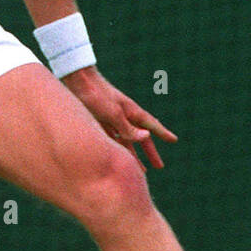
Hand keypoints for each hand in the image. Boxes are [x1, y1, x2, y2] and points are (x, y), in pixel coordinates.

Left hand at [62, 67, 177, 168]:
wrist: (76, 80)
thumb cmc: (96, 95)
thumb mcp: (113, 113)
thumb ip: (127, 128)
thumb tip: (145, 138)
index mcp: (131, 111)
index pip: (151, 125)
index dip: (162, 133)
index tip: (173, 140)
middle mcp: (124, 116)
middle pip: (140, 137)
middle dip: (150, 152)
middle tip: (159, 166)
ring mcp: (111, 120)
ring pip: (126, 142)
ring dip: (134, 156)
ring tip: (141, 170)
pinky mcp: (99, 122)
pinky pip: (112, 140)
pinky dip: (118, 150)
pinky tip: (118, 158)